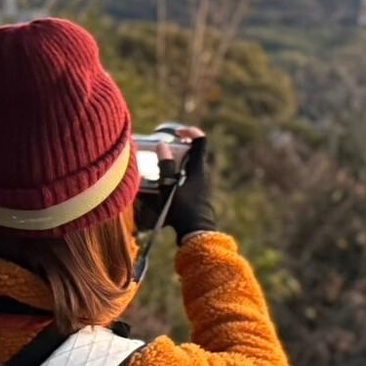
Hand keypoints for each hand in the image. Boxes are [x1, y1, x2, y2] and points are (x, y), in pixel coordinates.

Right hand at [158, 126, 215, 243]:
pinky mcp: (199, 194)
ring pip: (191, 165)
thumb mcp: (169, 187)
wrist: (197, 234)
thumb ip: (165, 166)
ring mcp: (203, 185)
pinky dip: (179, 174)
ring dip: (178, 161)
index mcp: (199, 168)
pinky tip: (166, 183)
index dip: (189, 131)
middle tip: (164, 148)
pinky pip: (189, 177)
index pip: (200, 140)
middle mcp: (203, 174)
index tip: (176, 132)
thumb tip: (162, 145)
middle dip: (179, 147)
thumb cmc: (182, 210)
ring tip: (161, 166)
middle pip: (194, 152)